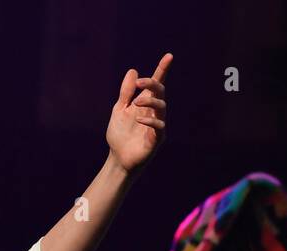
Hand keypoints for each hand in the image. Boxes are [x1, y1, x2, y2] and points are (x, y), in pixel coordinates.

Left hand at [106, 53, 171, 174]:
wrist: (118, 158)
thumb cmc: (120, 135)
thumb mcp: (119, 110)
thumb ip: (126, 93)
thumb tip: (133, 71)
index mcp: (145, 103)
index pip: (156, 84)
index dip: (162, 70)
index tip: (169, 56)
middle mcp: (154, 112)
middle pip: (160, 92)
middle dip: (152, 84)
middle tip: (140, 83)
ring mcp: (157, 124)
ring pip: (162, 107)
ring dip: (150, 101)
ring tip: (136, 103)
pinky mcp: (157, 139)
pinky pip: (159, 126)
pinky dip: (150, 121)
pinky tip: (139, 119)